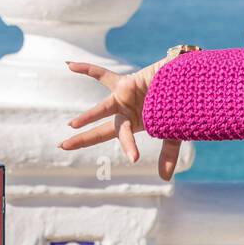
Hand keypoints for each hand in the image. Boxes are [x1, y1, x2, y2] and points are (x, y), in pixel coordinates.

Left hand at [59, 57, 185, 180]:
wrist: (181, 79)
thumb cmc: (176, 105)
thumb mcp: (172, 130)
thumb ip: (168, 153)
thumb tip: (165, 178)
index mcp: (134, 123)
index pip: (125, 138)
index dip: (129, 147)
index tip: (134, 159)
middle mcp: (125, 112)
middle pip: (102, 129)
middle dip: (83, 139)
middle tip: (62, 146)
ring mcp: (123, 97)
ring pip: (103, 109)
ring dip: (88, 117)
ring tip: (72, 126)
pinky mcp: (124, 82)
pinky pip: (102, 75)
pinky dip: (86, 69)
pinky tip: (68, 66)